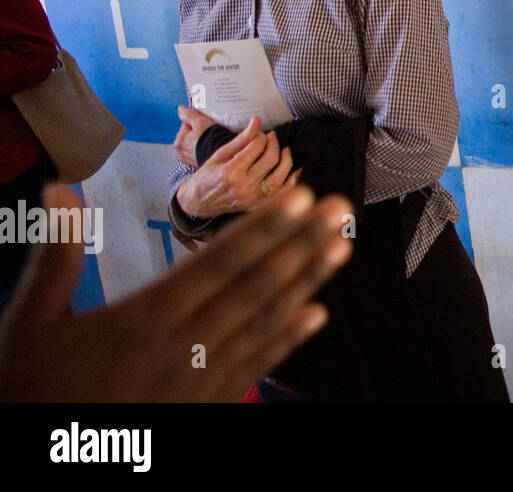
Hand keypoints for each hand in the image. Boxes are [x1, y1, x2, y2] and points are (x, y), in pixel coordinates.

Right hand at [0, 183, 352, 401]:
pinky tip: (316, 316)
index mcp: (142, 318)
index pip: (217, 264)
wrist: (39, 465)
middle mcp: (180, 346)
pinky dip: (286, 341)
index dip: (262, 229)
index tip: (299, 197)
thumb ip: (55, 254)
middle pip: (254, 286)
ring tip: (341, 248)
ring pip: (262, 322)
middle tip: (341, 209)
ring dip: (306, 282)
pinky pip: (253, 368)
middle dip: (300, 244)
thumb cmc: (29, 390)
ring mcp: (197, 378)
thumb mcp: (31, 321)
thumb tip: (59, 188)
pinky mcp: (203, 404)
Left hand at [174, 105, 217, 166]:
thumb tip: (180, 109)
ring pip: (194, 143)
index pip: (186, 124)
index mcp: (179, 140)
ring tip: (211, 139)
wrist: (221, 157)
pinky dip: (203, 149)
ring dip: (200, 141)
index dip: (196, 121)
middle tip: (209, 130)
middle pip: (189, 135)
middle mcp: (181, 150)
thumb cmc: (211, 140)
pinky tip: (211, 146)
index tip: (204, 122)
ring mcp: (189, 158)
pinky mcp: (196, 162)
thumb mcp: (200, 122)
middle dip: (198, 132)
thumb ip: (189, 115)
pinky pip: (199, 152)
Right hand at [176, 116, 299, 219]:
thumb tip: (257, 121)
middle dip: (274, 144)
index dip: (262, 136)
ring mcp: (252, 198)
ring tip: (284, 150)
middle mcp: (243, 186)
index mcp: (231, 171)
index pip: (257, 147)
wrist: (199, 202)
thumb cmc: (207, 176)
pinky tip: (294, 170)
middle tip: (271, 138)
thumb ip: (241, 139)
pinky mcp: (258, 206)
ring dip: (286, 159)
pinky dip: (292, 180)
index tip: (261, 134)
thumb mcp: (220, 154)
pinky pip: (282, 192)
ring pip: (280, 176)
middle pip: (271, 159)